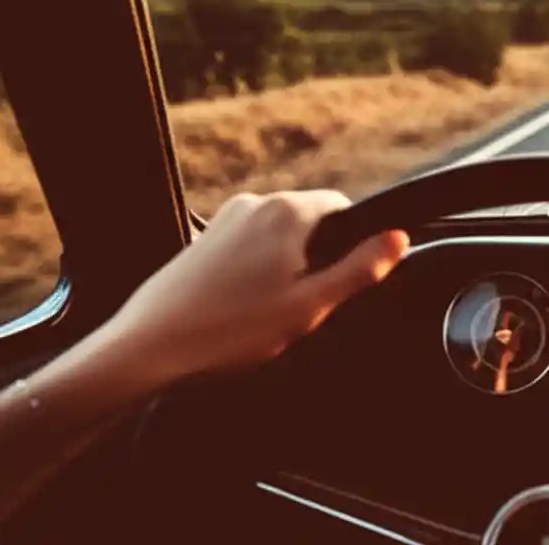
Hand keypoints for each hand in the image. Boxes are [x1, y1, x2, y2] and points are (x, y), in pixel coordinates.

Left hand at [96, 190, 407, 383]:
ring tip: (265, 314)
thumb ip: (360, 269)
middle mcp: (257, 202)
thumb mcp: (311, 305)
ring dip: (285, 269)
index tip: (340, 284)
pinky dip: (256, 274)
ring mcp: (226, 218)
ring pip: (280, 238)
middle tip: (301, 308)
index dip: (353, 246)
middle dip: (316, 261)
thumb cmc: (231, 330)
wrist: (150, 346)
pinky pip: (250, 248)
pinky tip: (241, 311)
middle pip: (311, 223)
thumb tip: (398, 238)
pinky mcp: (204, 238)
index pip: (344, 208)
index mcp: (288, 211)